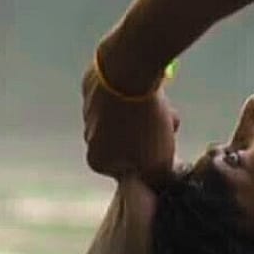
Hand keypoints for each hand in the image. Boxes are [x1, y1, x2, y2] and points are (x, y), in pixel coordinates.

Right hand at [81, 59, 179, 186]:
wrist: (127, 73)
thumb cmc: (142, 125)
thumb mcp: (158, 163)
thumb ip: (157, 178)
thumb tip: (157, 180)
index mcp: (97, 161)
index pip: (132, 169)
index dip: (152, 160)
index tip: (164, 149)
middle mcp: (87, 138)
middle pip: (131, 143)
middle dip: (152, 136)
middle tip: (166, 127)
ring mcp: (89, 110)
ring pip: (130, 119)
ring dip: (151, 115)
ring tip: (162, 107)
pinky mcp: (95, 85)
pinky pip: (124, 95)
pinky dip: (140, 93)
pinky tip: (150, 90)